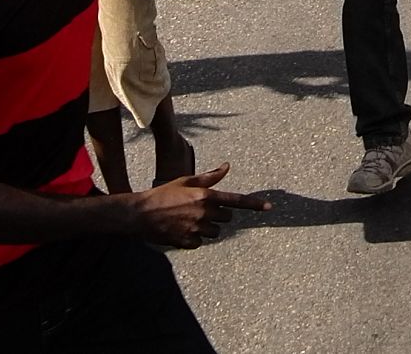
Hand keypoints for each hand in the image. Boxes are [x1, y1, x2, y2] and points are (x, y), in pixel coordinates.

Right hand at [130, 164, 268, 250]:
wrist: (141, 214)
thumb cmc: (164, 194)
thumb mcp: (187, 181)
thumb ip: (210, 177)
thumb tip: (227, 166)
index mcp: (206, 196)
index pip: (236, 201)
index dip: (254, 204)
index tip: (269, 207)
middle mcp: (204, 213)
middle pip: (226, 218)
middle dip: (218, 215)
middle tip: (200, 209)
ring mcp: (196, 229)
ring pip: (215, 232)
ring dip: (208, 227)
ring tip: (190, 219)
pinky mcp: (188, 242)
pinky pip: (201, 242)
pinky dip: (195, 238)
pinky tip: (182, 229)